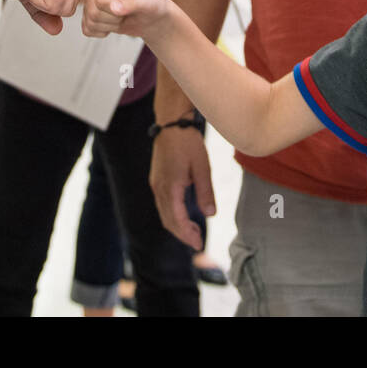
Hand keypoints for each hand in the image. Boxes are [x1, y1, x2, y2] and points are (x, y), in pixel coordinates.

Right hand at [82, 0, 169, 39]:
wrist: (150, 18)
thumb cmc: (152, 5)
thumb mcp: (149, 1)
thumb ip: (133, 1)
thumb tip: (113, 7)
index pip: (101, 0)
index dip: (115, 10)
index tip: (129, 7)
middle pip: (94, 11)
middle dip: (114, 19)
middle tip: (126, 12)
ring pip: (90, 21)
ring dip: (109, 25)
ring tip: (121, 16)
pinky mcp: (87, 12)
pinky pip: (87, 29)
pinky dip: (102, 32)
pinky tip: (112, 23)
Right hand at [150, 125, 214, 250]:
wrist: (171, 123)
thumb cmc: (188, 142)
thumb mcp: (202, 167)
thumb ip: (205, 192)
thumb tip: (210, 215)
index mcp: (170, 187)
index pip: (177, 220)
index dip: (187, 235)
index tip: (199, 244)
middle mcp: (159, 188)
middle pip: (168, 220)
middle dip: (182, 234)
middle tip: (197, 242)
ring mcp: (156, 183)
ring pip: (163, 213)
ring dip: (176, 225)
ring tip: (192, 231)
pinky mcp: (156, 179)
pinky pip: (162, 204)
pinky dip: (172, 214)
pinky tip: (183, 214)